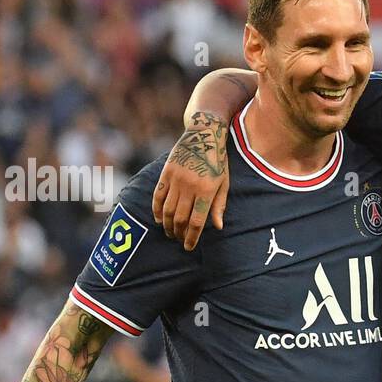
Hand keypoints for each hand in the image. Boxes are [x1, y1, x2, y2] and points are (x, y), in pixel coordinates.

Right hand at [152, 111, 229, 250]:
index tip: (189, 247)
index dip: (192, 237)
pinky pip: (158, 196)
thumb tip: (218, 228)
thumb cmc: (218, 162)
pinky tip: (159, 220)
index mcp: (206, 191)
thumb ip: (219, 205)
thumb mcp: (224, 183)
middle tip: (179, 241)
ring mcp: (176, 179)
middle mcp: (190, 186)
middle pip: (181, 218)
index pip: (197, 221)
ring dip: (168, 225)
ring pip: (168, 210)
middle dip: (179, 233)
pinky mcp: (166, 173)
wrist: (203, 135)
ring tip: (170, 233)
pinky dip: (157, 210)